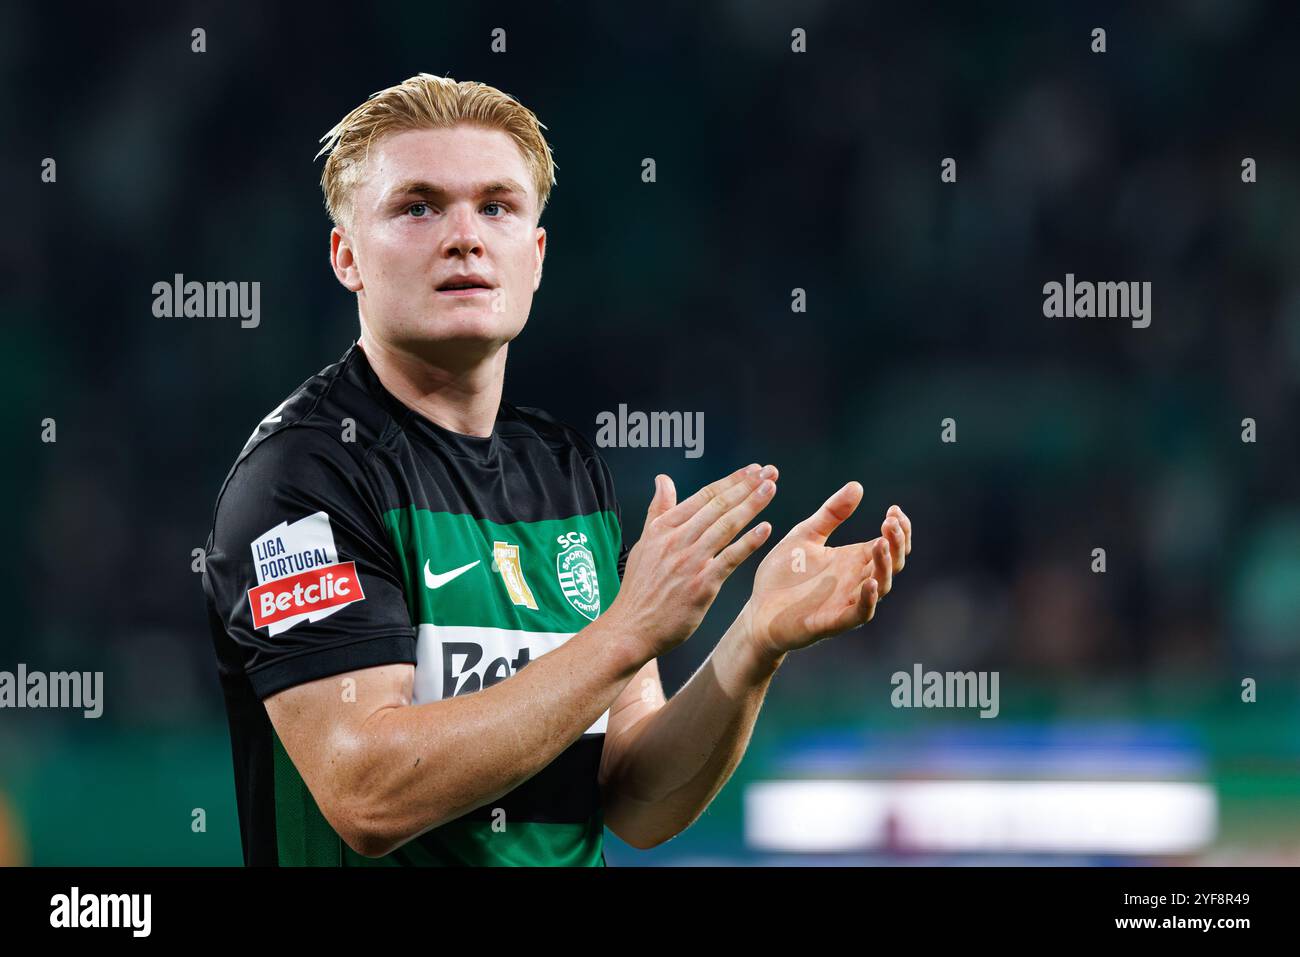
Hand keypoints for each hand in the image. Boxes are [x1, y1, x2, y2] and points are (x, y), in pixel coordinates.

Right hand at [609, 463, 778, 662]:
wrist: (631, 628)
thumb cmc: (639, 589)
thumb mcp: (644, 542)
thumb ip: (658, 510)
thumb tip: (662, 479)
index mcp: (663, 528)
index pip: (704, 496)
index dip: (730, 481)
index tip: (752, 470)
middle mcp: (677, 540)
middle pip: (718, 506)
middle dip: (746, 486)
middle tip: (770, 471)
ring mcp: (690, 562)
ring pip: (726, 526)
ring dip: (751, 505)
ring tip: (770, 489)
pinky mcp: (701, 585)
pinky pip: (729, 559)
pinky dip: (748, 542)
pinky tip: (765, 529)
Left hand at [741, 482, 911, 659]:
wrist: (757, 611)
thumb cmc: (782, 576)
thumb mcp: (805, 535)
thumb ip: (831, 514)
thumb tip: (858, 485)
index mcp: (853, 560)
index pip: (889, 544)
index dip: (898, 529)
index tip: (893, 509)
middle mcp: (856, 580)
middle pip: (892, 563)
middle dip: (897, 542)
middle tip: (890, 521)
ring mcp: (847, 601)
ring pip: (882, 586)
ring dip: (885, 565)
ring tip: (881, 543)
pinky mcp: (834, 621)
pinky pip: (860, 613)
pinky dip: (869, 600)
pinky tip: (871, 583)